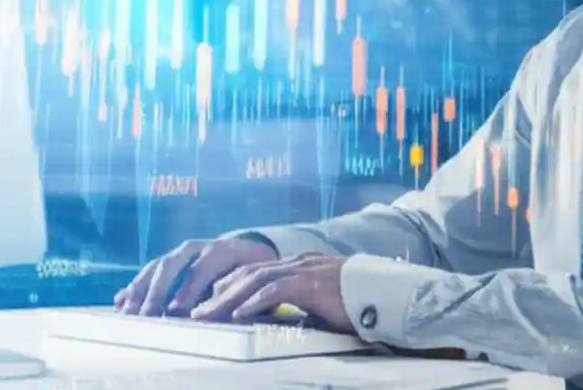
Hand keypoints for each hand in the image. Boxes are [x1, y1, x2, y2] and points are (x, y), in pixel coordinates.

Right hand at [112, 235, 278, 315]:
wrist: (246, 247)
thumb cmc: (250, 266)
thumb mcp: (252, 274)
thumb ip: (237, 289)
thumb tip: (225, 311)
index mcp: (219, 250)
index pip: (200, 268)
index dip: (188, 288)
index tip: (177, 309)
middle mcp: (194, 248)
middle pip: (170, 265)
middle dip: (156, 291)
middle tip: (146, 315)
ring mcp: (178, 254)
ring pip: (155, 268)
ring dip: (139, 290)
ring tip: (127, 312)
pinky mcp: (168, 262)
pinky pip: (147, 272)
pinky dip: (133, 287)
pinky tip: (119, 302)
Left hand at [189, 253, 352, 333]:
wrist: (384, 292)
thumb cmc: (356, 301)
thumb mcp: (320, 301)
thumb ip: (299, 304)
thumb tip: (280, 319)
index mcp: (297, 266)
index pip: (255, 272)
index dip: (229, 287)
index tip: (210, 303)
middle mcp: (296, 264)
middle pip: (248, 275)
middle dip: (219, 293)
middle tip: (198, 312)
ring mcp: (303, 271)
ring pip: (256, 280)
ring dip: (229, 298)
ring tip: (209, 314)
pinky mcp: (311, 283)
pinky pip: (276, 290)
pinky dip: (255, 301)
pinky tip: (239, 313)